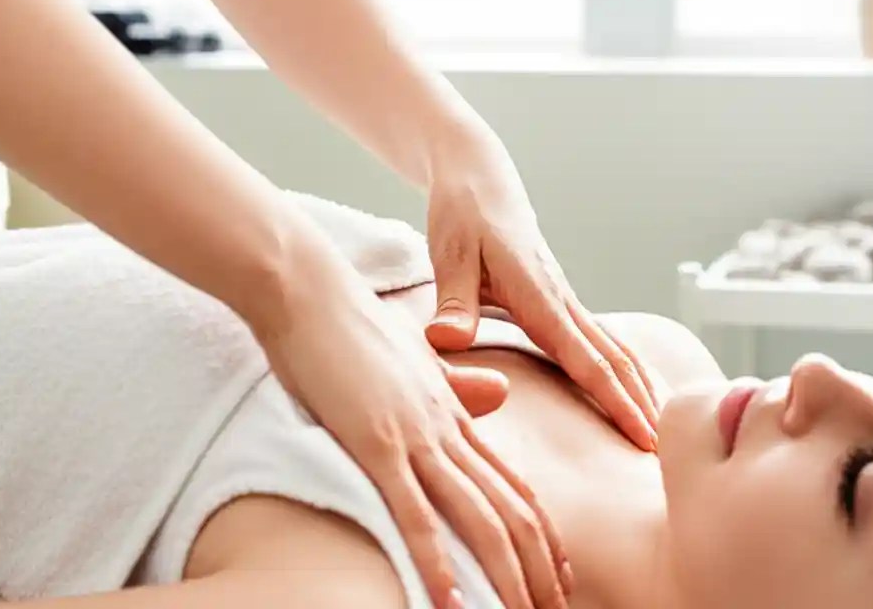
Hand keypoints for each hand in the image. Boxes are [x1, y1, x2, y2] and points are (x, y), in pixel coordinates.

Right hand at [259, 276, 571, 608]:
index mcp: (458, 416)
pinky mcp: (378, 444)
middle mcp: (450, 432)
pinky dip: (437, 563)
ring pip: (480, 518)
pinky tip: (450, 601)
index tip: (559, 574)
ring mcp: (417, 438)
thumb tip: (499, 394)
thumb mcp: (418, 361)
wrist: (313, 294)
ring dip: (505, 577)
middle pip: (512, 512)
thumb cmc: (354, 328)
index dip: (543, 536)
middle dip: (538, 570)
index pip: (515, 487)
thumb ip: (457, 386)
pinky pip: (416, 514)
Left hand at [422, 129, 661, 450]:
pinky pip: (601, 341)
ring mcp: (565, 300)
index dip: (615, 400)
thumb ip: (453, 302)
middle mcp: (562, 300)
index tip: (642, 434)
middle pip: (613, 360)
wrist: (479, 179)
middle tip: (664, 454)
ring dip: (640, 388)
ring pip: (615, 350)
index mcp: (539, 295)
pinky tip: (635, 391)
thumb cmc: (462, 216)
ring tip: (662, 430)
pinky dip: (624, 369)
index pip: (586, 359)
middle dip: (639, 406)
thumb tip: (446, 341)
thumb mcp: (449, 255)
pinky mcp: (559, 301)